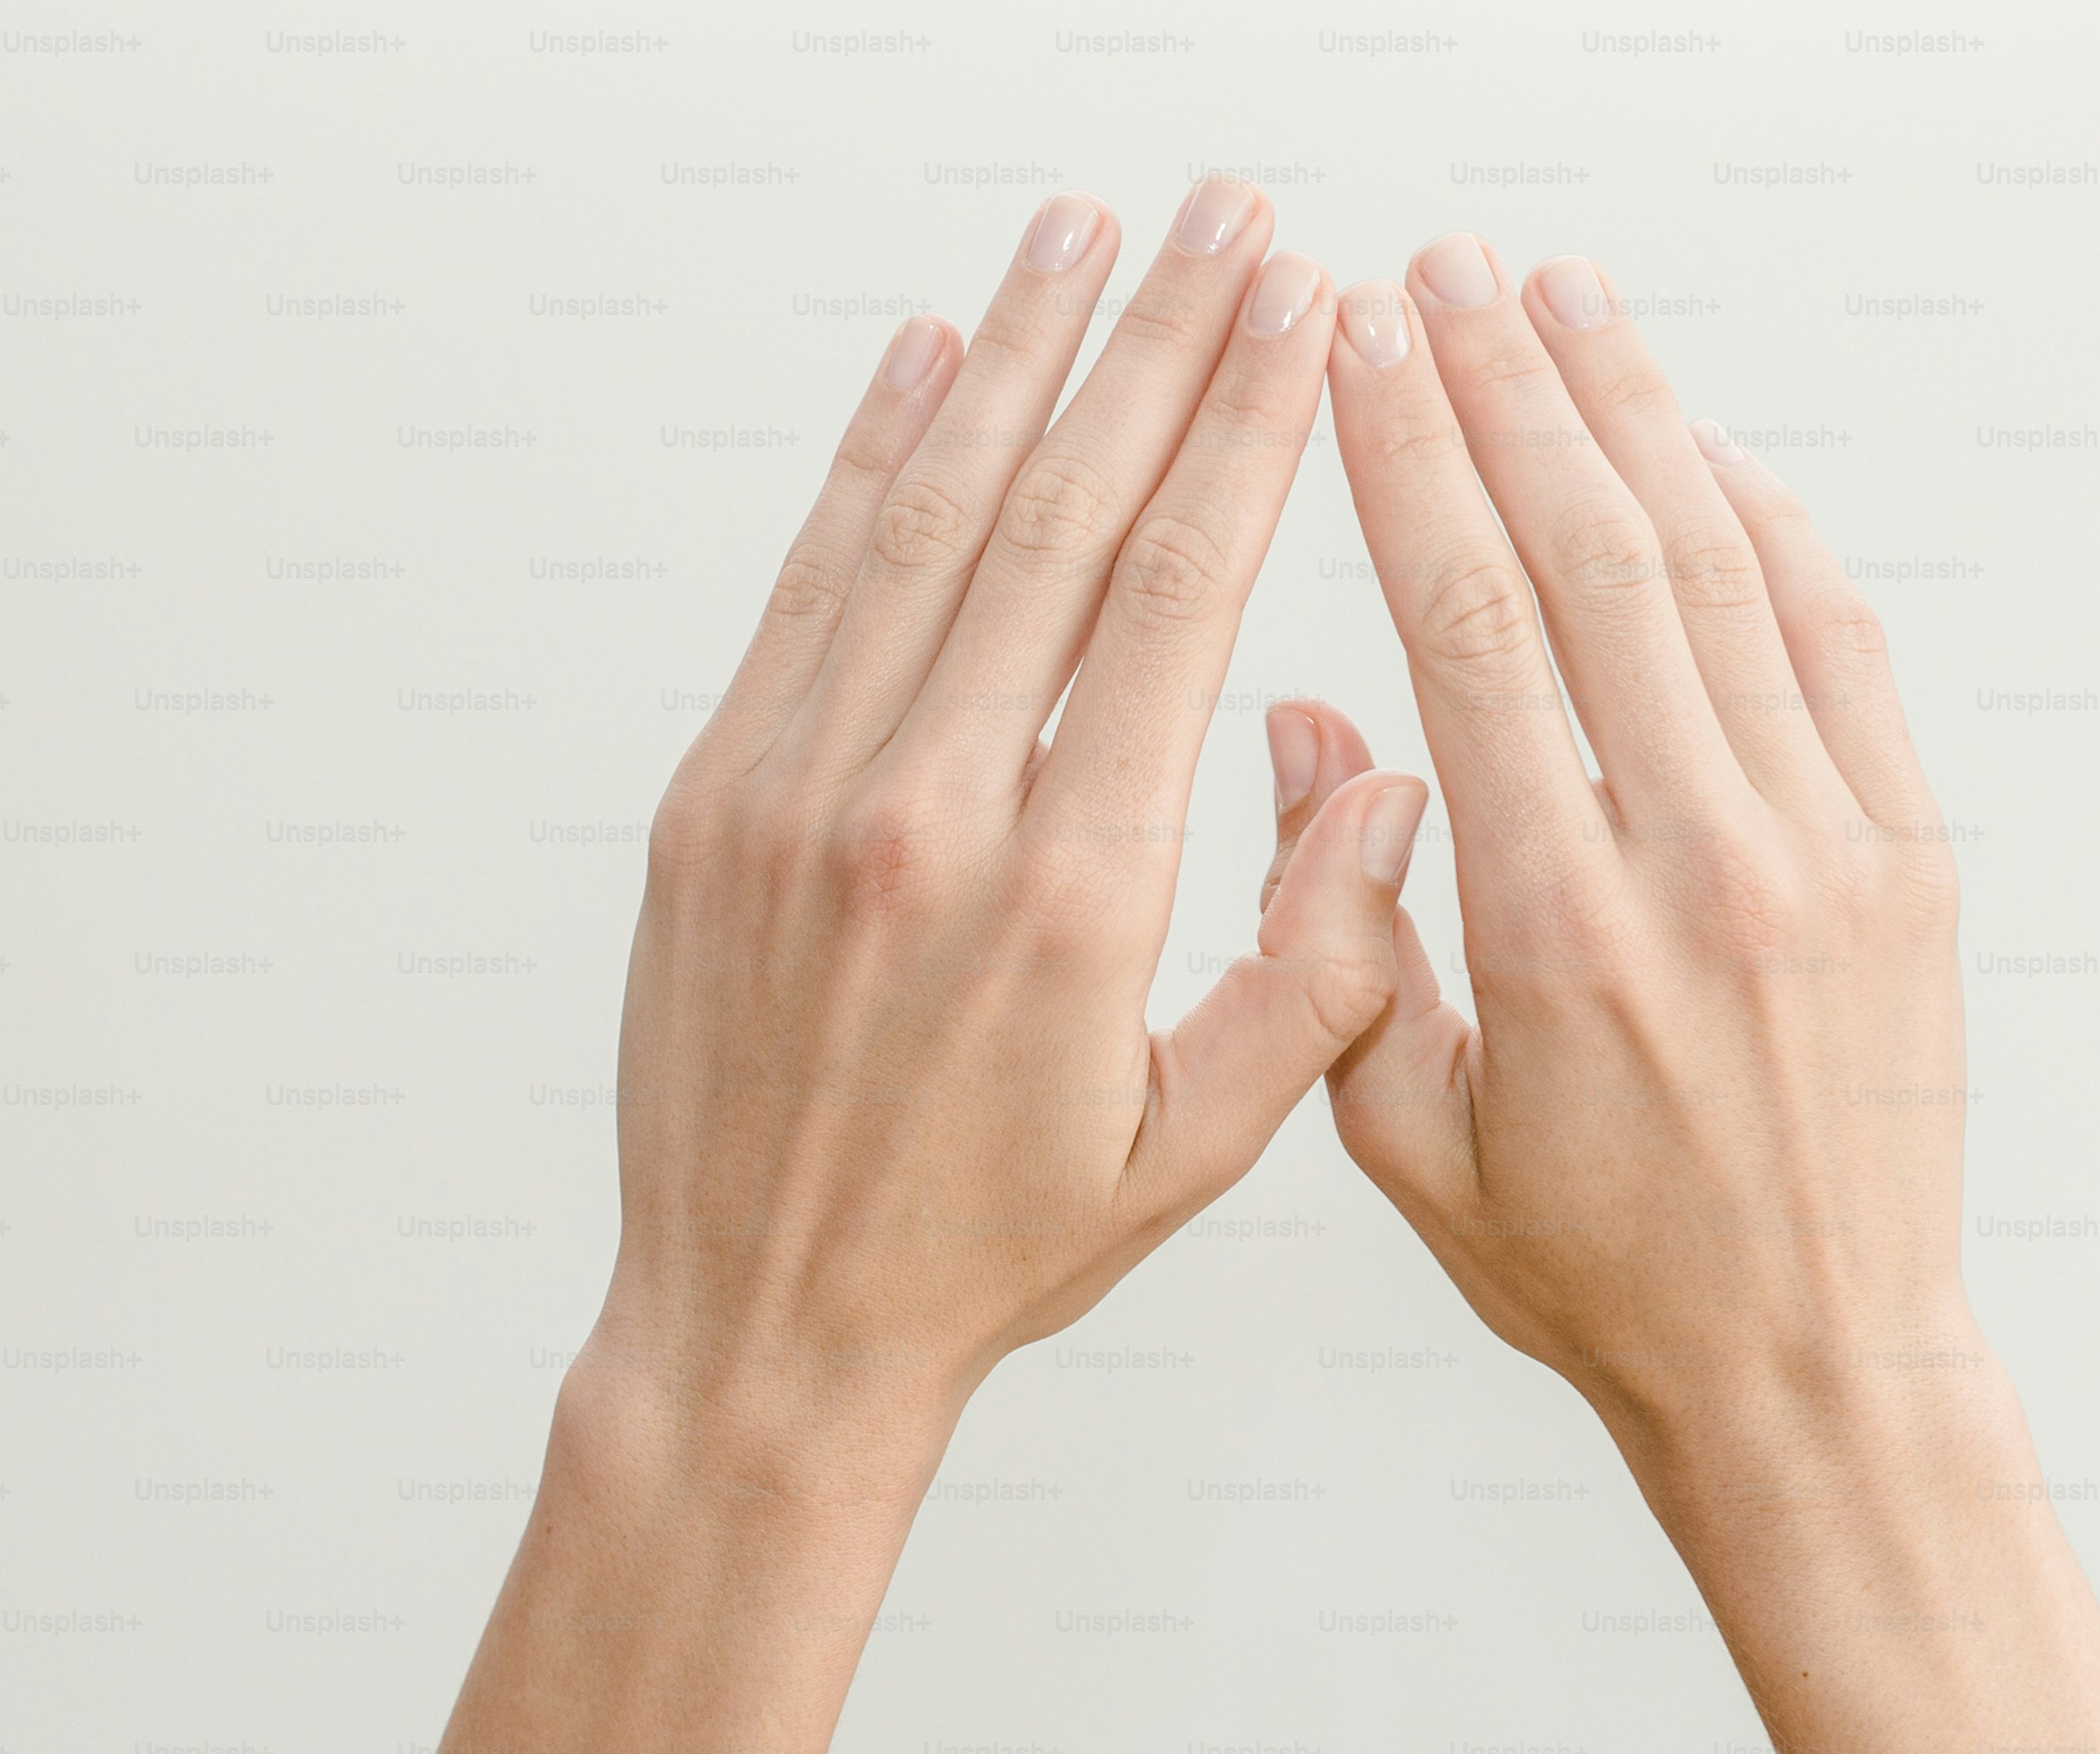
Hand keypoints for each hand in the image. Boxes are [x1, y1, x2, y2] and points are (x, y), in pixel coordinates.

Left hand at [443, 178, 1425, 1748]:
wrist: (761, 1328)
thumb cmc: (992, 1247)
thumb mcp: (1198, 1144)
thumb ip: (1315, 966)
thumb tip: (1385, 779)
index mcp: (1075, 890)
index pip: (1177, 597)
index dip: (1246, 433)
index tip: (1300, 314)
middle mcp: (931, 811)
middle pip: (1062, 519)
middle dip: (1159, 347)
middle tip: (1228, 218)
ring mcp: (802, 791)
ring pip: (928, 521)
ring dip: (1016, 359)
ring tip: (1085, 231)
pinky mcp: (715, 799)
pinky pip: (807, 588)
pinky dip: (865, 459)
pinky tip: (925, 356)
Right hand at [1318, 237, 2099, 1749]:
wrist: (1814, 1366)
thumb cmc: (1597, 1272)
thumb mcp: (1403, 1137)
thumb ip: (1336, 931)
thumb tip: (1306, 728)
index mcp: (1554, 929)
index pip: (1466, 626)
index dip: (1403, 462)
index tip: (1353, 351)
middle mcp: (1699, 863)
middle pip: (1592, 557)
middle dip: (1501, 391)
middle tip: (1434, 276)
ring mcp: (1826, 849)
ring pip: (1721, 571)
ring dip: (1632, 416)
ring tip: (1558, 300)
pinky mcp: (1909, 860)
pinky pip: (1837, 646)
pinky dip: (1768, 526)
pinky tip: (1699, 449)